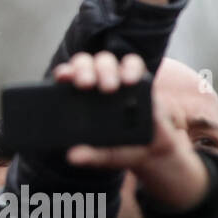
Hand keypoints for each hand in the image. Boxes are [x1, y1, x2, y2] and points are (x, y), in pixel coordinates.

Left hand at [57, 52, 209, 210]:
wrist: (154, 150)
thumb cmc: (122, 149)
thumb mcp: (106, 156)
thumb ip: (90, 156)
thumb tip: (72, 156)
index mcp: (79, 98)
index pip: (67, 78)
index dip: (64, 73)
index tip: (63, 77)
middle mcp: (95, 83)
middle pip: (84, 64)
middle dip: (83, 70)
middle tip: (86, 84)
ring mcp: (116, 78)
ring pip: (105, 60)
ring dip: (105, 70)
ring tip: (110, 86)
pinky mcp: (137, 78)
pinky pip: (132, 64)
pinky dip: (131, 68)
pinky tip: (130, 80)